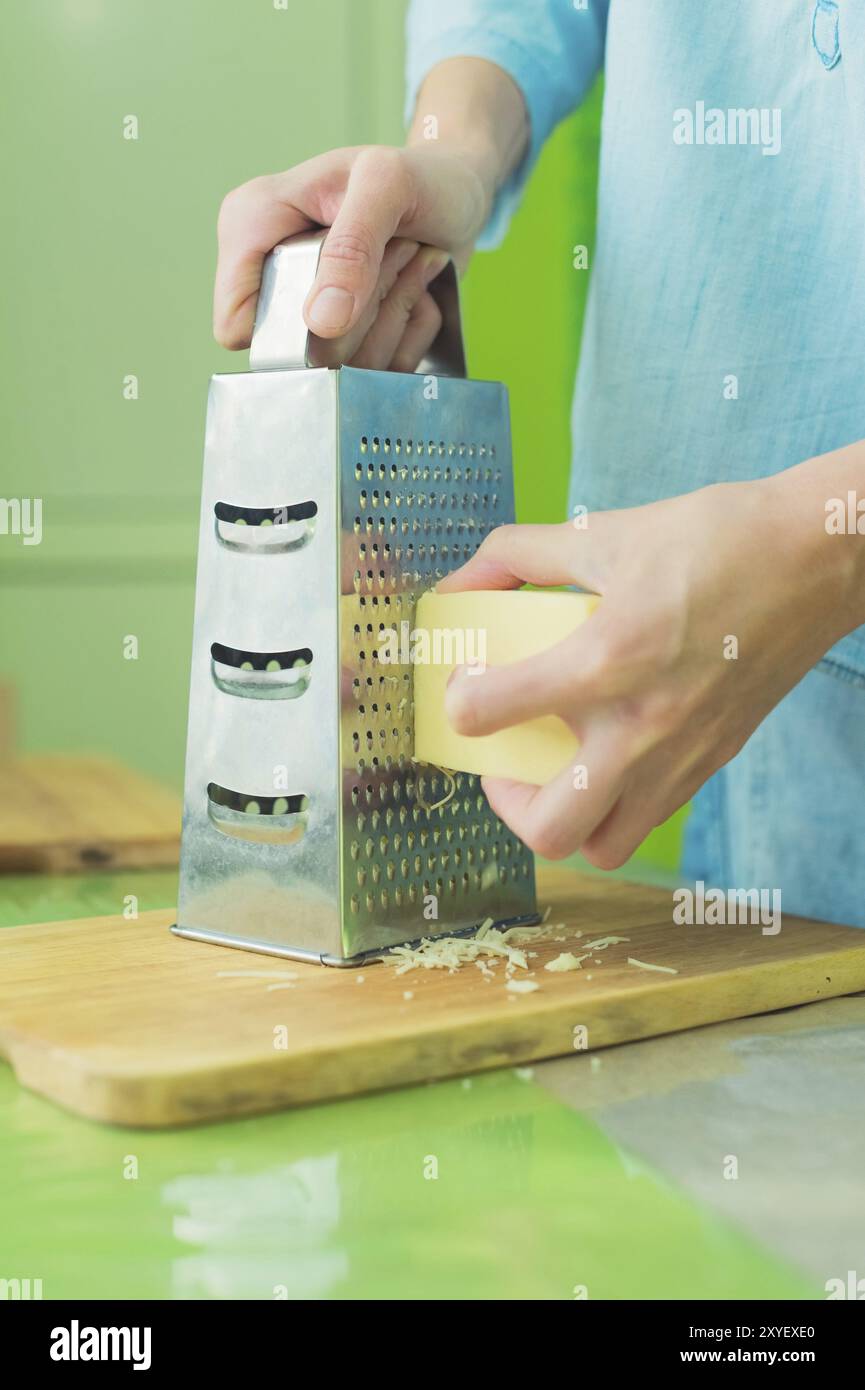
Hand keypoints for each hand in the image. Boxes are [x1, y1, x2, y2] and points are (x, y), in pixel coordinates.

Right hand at [213, 144, 488, 367]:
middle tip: (396, 248)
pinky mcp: (350, 343)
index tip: (348, 277)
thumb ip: (351, 247)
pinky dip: (413, 330)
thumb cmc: (415, 176)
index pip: (238, 323)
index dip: (290, 325)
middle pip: (303, 354)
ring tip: (409, 258)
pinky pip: (382, 371)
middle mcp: (270, 278)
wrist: (454, 193)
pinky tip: (417, 287)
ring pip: (347, 367)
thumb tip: (322, 324)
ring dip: (396, 313)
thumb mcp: (386, 184)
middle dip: (365, 305)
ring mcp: (308, 318)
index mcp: (250, 228)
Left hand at [437, 474, 857, 867]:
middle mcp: (641, 726)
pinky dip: (615, 805)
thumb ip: (519, 555)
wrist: (818, 558)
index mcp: (605, 659)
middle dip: (506, 801)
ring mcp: (682, 755)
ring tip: (557, 771)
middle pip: (548, 827)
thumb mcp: (604, 532)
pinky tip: (610, 753)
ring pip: (603, 845)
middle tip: (508, 756)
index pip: (489, 713)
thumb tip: (460, 582)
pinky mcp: (712, 761)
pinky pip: (649, 818)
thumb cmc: (716, 539)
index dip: (459, 702)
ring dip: (565, 820)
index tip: (469, 685)